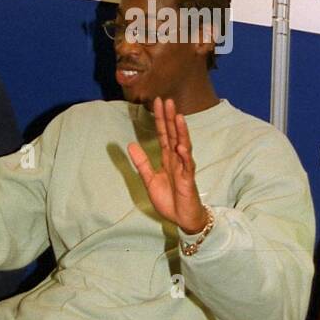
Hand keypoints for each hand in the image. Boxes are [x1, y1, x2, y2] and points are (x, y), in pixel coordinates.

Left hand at [127, 97, 207, 234]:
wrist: (182, 218)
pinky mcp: (188, 180)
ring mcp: (184, 168)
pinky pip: (187, 166)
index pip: (164, 134)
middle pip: (174, 135)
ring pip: (183, 146)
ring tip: (178, 117)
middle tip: (168, 101)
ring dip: (181, 132)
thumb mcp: (150, 180)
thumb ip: (142, 163)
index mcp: (167, 158)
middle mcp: (177, 160)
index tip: (157, 102)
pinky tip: (181, 146)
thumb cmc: (170, 199)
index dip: (160, 119)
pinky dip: (184, 156)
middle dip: (170, 118)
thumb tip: (131, 144)